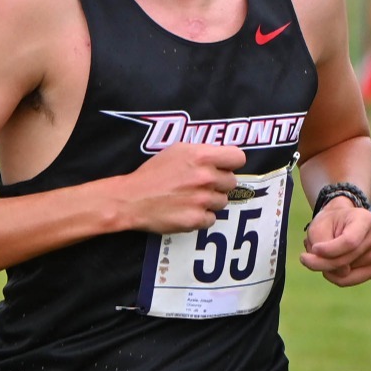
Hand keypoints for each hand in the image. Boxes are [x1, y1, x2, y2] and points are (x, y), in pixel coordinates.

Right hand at [121, 144, 246, 233]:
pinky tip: (186, 210)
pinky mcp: (196, 219)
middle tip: (199, 185)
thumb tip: (222, 158)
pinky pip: (212, 219)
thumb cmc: (153, 173)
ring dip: (210, 201)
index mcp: (202, 156)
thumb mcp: (177, 151)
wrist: (131, 199)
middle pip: (231, 182)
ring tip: (190, 198)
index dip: (231, 163)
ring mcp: (202, 200)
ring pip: (223, 202)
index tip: (222, 167)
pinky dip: (201, 217)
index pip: (239, 158)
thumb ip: (202, 152)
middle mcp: (205, 177)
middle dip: (218, 183)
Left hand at [300, 198, 370, 286]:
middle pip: (346, 260)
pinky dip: (336, 276)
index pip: (349, 242)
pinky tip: (333, 265)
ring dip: (328, 268)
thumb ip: (324, 250)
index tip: (314, 249)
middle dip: (322, 263)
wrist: (339, 223)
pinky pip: (351, 281)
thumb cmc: (328, 224)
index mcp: (365, 219)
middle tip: (306, 258)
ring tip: (326, 253)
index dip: (329, 250)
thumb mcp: (317, 229)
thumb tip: (343, 274)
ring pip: (346, 273)